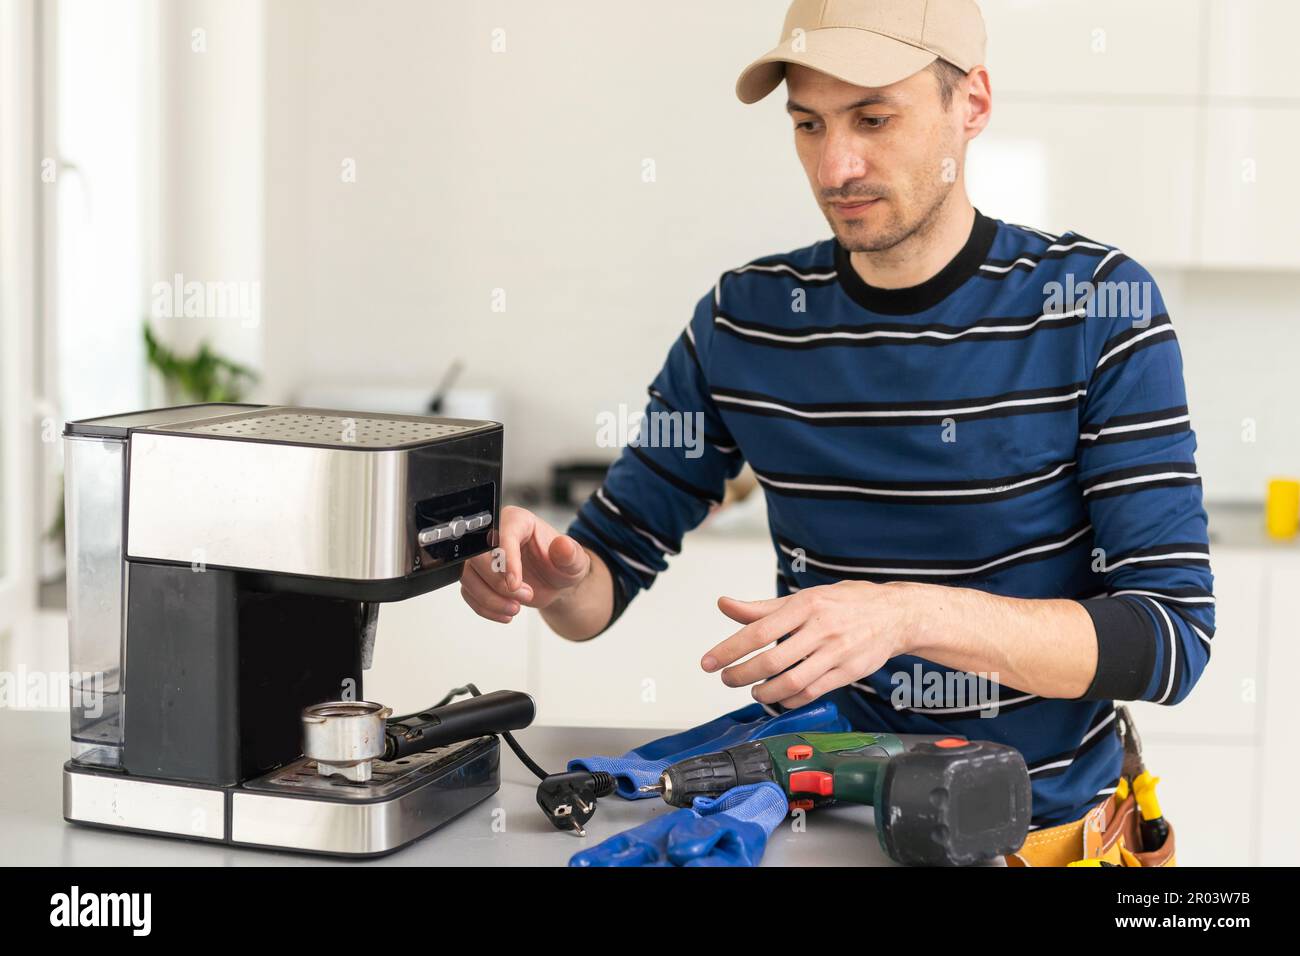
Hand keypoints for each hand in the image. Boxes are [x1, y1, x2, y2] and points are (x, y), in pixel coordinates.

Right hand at [458, 506, 591, 622]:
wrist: (555, 583)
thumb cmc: (562, 565)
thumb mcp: (574, 561)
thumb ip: (570, 554)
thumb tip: (563, 546)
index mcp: (517, 521)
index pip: (503, 535)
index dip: (507, 560)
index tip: (516, 584)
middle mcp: (494, 534)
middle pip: (478, 557)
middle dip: (499, 583)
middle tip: (526, 596)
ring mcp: (482, 556)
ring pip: (469, 576)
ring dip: (490, 599)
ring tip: (515, 609)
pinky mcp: (477, 576)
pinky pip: (469, 593)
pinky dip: (486, 608)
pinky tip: (506, 613)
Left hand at [700, 581, 915, 708]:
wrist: (895, 614)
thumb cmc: (847, 603)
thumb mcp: (805, 597)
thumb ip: (763, 608)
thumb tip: (725, 605)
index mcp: (805, 605)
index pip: (758, 630)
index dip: (729, 649)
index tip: (709, 662)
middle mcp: (820, 628)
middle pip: (771, 660)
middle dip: (741, 674)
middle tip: (727, 678)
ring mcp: (836, 652)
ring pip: (791, 682)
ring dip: (765, 691)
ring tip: (754, 689)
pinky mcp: (848, 672)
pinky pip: (812, 693)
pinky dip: (790, 700)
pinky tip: (780, 696)